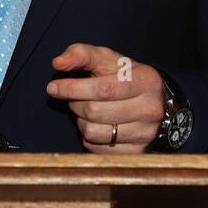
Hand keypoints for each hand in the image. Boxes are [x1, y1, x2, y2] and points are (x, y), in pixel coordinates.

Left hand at [45, 42, 166, 151]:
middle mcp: (149, 109)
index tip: (53, 87)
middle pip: (94, 112)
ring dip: (80, 121)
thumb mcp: (107, 59)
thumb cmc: (125, 77)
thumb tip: (58, 63)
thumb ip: (81, 54)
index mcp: (145, 82)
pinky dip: (89, 137)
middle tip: (74, 98)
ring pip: (93, 132)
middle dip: (75, 103)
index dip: (73, 89)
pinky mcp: (136, 152)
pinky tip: (96, 125)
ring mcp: (145, 133)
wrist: (155, 101)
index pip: (103, 89)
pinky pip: (96, 148)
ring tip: (86, 111)